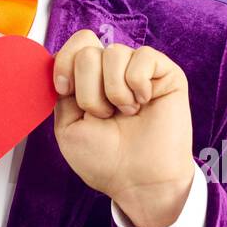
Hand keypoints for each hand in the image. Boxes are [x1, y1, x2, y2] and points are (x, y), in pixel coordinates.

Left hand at [51, 31, 195, 226]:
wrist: (138, 181)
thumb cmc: (105, 160)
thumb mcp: (67, 127)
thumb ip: (63, 92)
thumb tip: (61, 61)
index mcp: (88, 80)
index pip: (75, 45)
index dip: (64, 63)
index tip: (65, 90)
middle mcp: (112, 71)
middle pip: (88, 49)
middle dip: (88, 89)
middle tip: (104, 115)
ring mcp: (138, 70)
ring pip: (113, 52)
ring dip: (114, 91)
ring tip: (126, 113)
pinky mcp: (165, 73)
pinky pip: (143, 57)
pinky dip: (137, 84)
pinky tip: (143, 103)